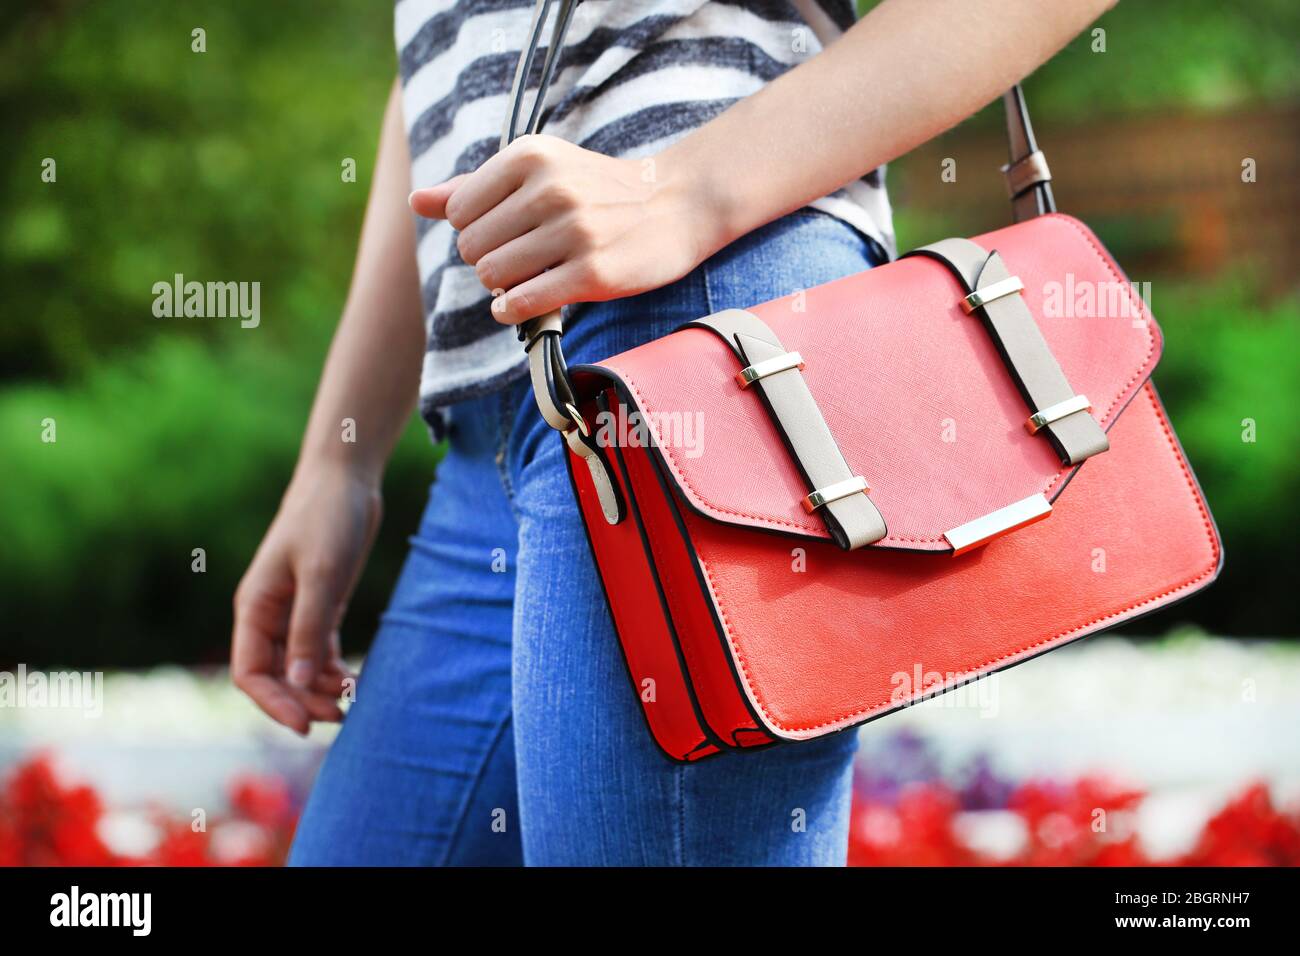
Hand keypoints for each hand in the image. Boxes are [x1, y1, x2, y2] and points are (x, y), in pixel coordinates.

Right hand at [230, 464, 379, 733]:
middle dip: (302, 701)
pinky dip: (334, 670)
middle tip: (340, 716)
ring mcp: (294, 612)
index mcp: (254, 607)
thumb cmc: (327, 519)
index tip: (305, 725)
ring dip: (320, 689)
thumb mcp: (320, 573)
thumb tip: (297, 680)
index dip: (273, 703)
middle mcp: (269, 615)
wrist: (347, 481)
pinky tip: (355, 682)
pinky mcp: (321, 606)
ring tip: (353, 700)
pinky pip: (319, 652)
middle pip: (275, 677)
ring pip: (299, 668)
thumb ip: (308, 627)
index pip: (249, 673)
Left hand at [409, 135, 716, 323]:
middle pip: (472, 247)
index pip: (460, 210)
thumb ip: (474, 186)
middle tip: (520, 259)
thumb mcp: (539, 171)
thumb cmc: (597, 190)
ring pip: (493, 276)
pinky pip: (523, 302)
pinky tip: (522, 304)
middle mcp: (550, 189)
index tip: (504, 233)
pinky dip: (512, 310)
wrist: (674, 206)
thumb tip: (417, 201)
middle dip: (488, 260)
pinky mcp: (592, 273)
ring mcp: (573, 232)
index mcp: (531, 156)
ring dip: (502, 287)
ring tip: (528, 277)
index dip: (475, 230)